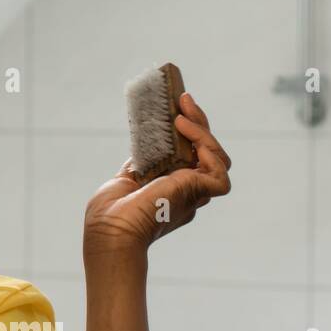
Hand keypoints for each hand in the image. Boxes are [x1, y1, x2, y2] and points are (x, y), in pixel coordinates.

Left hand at [83, 91, 232, 256]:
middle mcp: (188, 190)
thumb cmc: (111, 213)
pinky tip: (191, 139)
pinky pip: (220, 172)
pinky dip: (210, 152)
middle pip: (208, 152)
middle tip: (184, 99)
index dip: (190, 130)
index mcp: (172, 187)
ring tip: (181, 117)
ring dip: (203, 132)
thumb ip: (142, 163)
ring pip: (218, 158)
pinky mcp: (198, 194)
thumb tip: (149, 143)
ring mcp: (194, 193)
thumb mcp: (126, 178)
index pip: (191, 154)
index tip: (178, 105)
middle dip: (199, 122)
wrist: (110, 230)